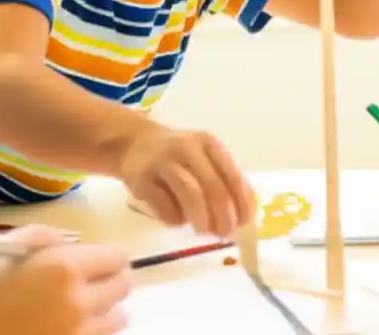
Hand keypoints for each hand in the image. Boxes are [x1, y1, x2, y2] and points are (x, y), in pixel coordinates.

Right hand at [0, 226, 130, 334]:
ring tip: (78, 307)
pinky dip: (91, 332)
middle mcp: (78, 301)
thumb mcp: (8, 247)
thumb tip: (75, 244)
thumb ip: (48, 238)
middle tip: (90, 283)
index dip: (109, 257)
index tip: (98, 261)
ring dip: (104, 310)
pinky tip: (67, 326)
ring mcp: (76, 334)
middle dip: (111, 281)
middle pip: (123, 287)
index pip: (118, 258)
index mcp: (64, 267)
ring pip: (118, 318)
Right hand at [117, 125, 253, 236]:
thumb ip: (223, 181)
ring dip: (201, 217)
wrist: (134, 143)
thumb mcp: (203, 159)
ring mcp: (162, 161)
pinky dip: (175, 218)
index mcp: (208, 143)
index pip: (231, 174)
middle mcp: (187, 148)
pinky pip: (163, 203)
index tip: (244, 223)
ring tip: (203, 231)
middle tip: (224, 234)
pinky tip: (178, 222)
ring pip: (190, 193)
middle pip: (212, 185)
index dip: (241, 201)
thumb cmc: (178, 157)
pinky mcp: (140, 178)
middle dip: (222, 215)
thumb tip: (244, 216)